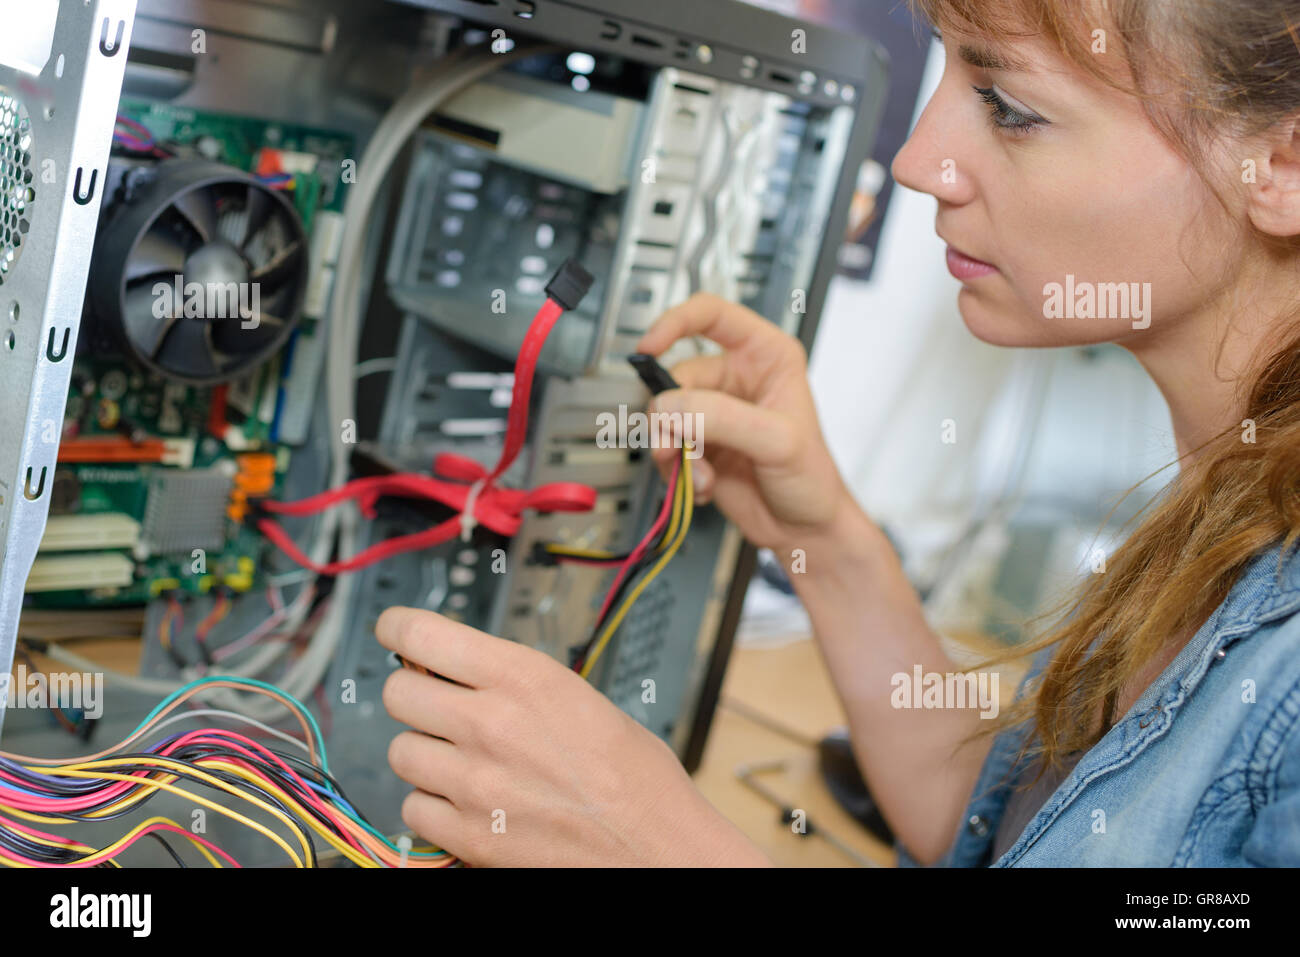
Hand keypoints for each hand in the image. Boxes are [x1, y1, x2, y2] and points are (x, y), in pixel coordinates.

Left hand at [377, 606, 768, 866]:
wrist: (656, 846)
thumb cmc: (636, 777)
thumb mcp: (578, 697)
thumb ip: (513, 681)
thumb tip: (462, 669)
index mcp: (522, 677)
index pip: (422, 633)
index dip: (398, 629)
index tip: (394, 632)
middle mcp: (489, 722)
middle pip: (398, 692)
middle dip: (414, 695)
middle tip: (436, 706)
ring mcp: (473, 781)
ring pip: (399, 751)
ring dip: (423, 753)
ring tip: (461, 761)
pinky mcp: (467, 834)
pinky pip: (413, 808)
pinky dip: (432, 806)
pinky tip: (465, 802)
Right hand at [637, 293, 857, 553]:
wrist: (805, 530)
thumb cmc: (813, 479)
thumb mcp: (777, 441)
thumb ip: (724, 418)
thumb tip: (672, 404)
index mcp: (764, 356)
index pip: (711, 315)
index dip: (675, 322)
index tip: (650, 344)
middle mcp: (735, 379)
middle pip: (677, 377)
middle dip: (674, 417)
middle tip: (682, 446)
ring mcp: (713, 414)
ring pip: (664, 415)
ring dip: (673, 449)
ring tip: (697, 474)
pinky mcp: (698, 446)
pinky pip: (665, 448)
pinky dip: (677, 471)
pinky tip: (703, 486)